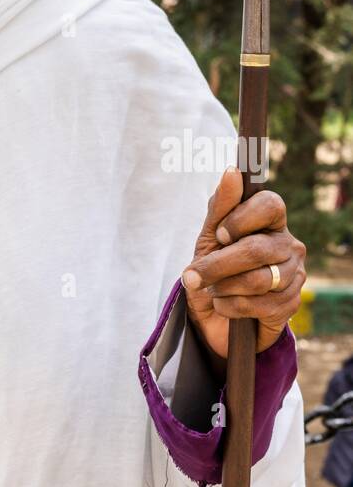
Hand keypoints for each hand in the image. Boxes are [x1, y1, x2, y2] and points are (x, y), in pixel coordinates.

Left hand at [181, 166, 305, 358]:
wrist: (216, 315)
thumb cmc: (214, 267)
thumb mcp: (210, 237)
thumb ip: (220, 206)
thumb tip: (232, 171)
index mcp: (271, 221)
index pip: (271, 205)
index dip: (242, 219)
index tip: (219, 234)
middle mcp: (289, 244)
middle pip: (257, 249)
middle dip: (218, 265)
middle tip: (192, 276)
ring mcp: (294, 274)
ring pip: (259, 280)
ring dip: (224, 287)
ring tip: (211, 289)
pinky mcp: (292, 303)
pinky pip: (262, 305)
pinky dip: (233, 306)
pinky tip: (225, 305)